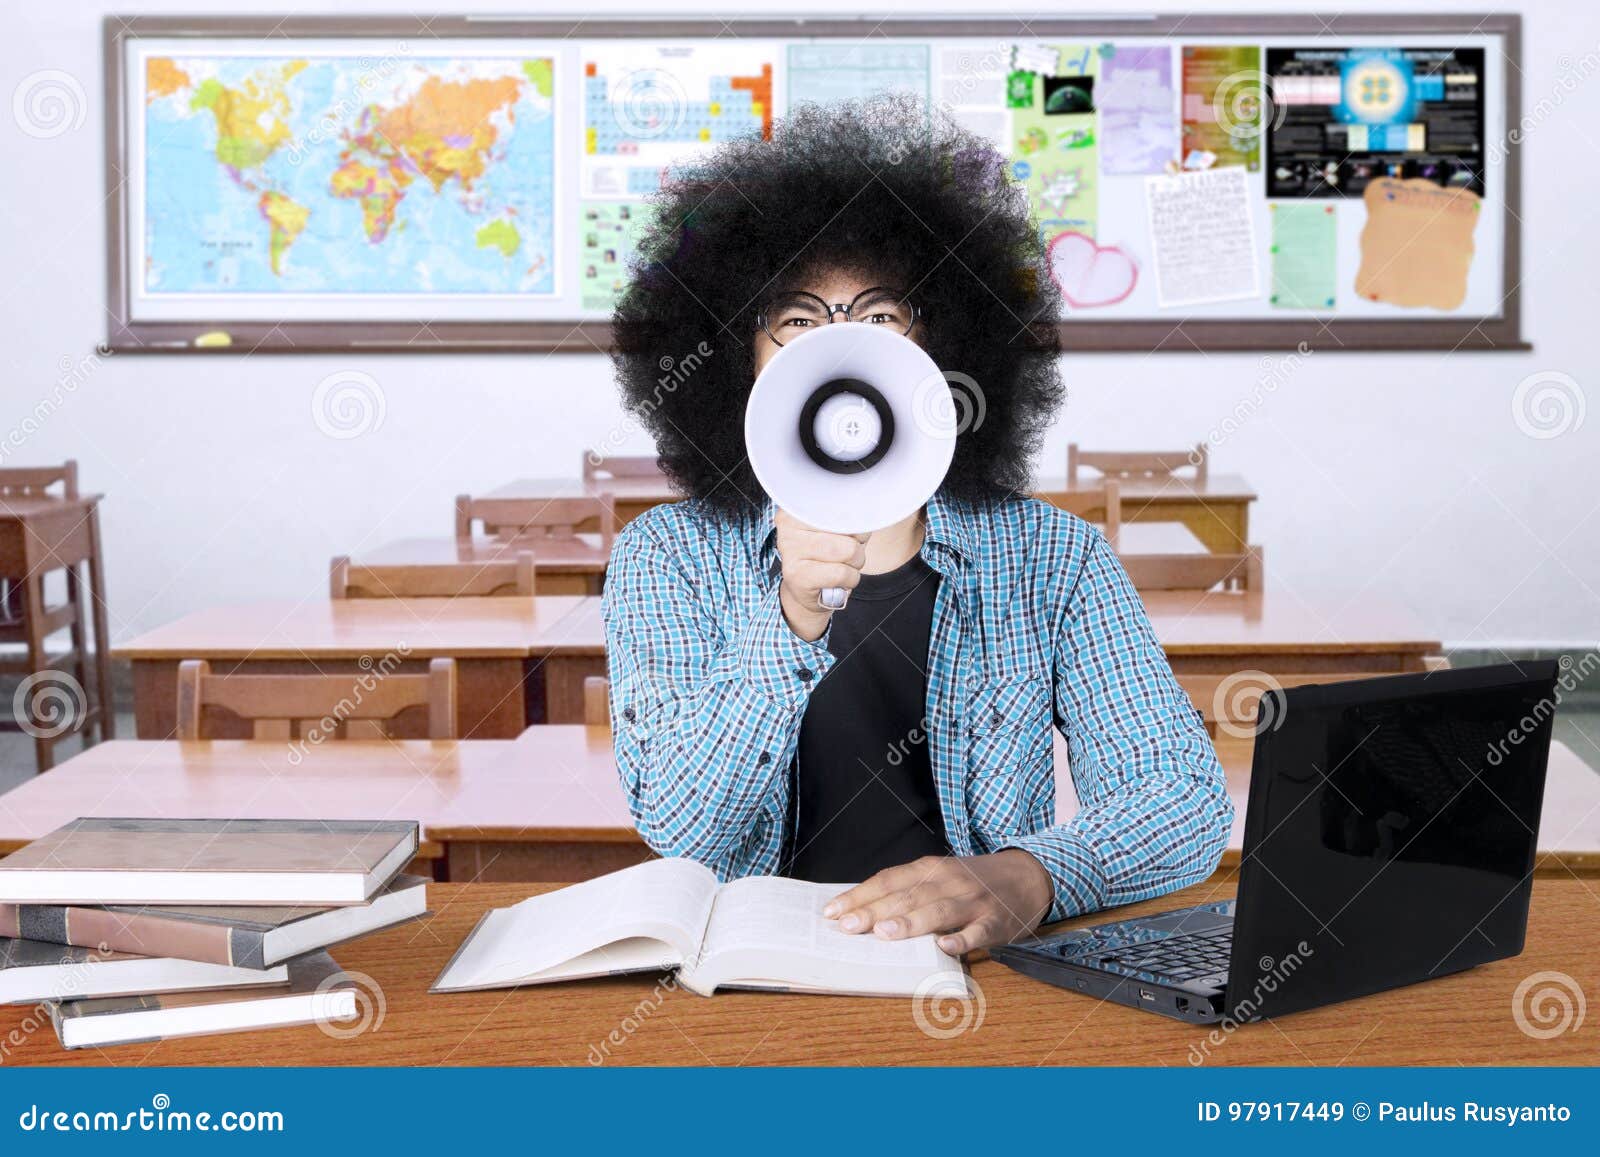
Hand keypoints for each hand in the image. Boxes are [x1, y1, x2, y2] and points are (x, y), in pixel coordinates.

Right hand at [774, 508, 867, 641]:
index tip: (849, 534)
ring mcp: (790, 551)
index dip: (854, 523)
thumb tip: (867, 515)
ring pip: (848, 550)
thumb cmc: (827, 555)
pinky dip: (850, 579)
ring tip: (843, 567)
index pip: (840, 506)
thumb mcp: (836, 530)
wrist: (807, 591)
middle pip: (847, 527)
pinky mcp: (797, 576)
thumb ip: (847, 517)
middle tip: (845, 555)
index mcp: (797, 508)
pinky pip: (842, 573)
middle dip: (857, 545)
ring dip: (855, 563)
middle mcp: (789, 526)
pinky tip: (839, 581)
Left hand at [823, 851, 1054, 954]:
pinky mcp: (995, 921)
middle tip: (847, 926)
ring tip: (885, 933)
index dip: (859, 895)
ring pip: (938, 910)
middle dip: (874, 910)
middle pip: (906, 896)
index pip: (888, 880)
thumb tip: (864, 912)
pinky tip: (945, 946)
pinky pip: (977, 931)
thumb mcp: (940, 877)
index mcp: (930, 869)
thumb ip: (908, 891)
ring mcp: (972, 901)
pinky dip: (962, 938)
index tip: (832, 911)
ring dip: (910, 921)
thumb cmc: (973, 882)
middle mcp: (948, 881)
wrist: (1028, 875)